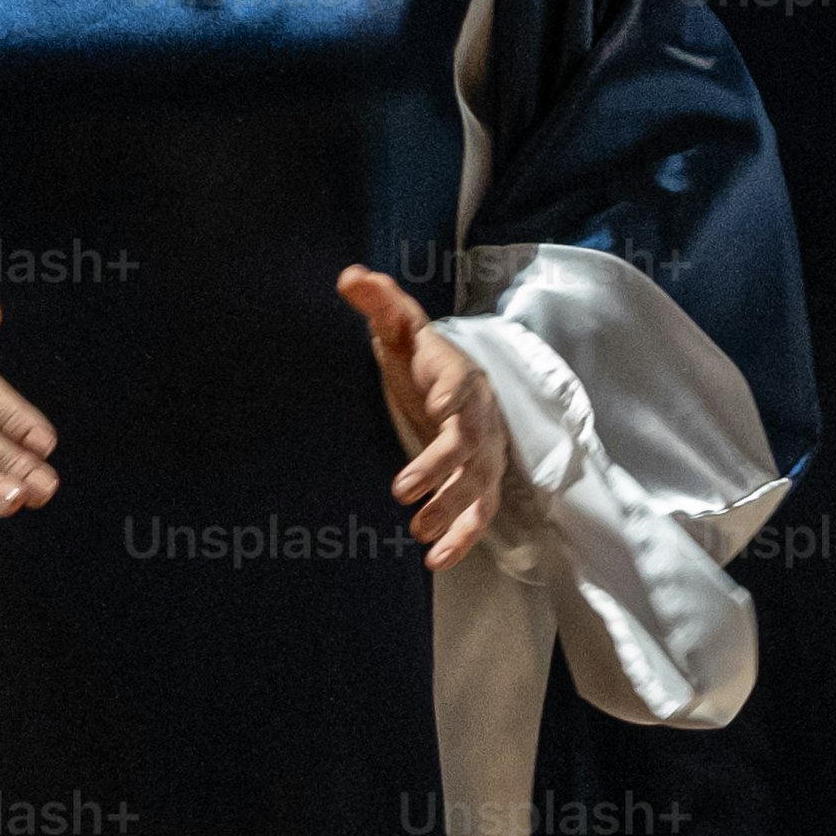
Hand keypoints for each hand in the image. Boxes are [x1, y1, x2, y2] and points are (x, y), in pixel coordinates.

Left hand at [342, 267, 509, 569]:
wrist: (454, 384)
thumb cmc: (421, 358)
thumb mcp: (399, 327)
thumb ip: (379, 302)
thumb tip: (350, 275)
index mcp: (459, 377)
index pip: (460, 386)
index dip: (452, 398)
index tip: (436, 408)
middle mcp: (479, 417)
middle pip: (470, 444)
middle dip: (442, 469)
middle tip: (403, 492)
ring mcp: (485, 454)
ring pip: (479, 485)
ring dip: (453, 511)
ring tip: (420, 533)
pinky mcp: (481, 483)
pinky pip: (480, 514)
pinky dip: (465, 538)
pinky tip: (437, 561)